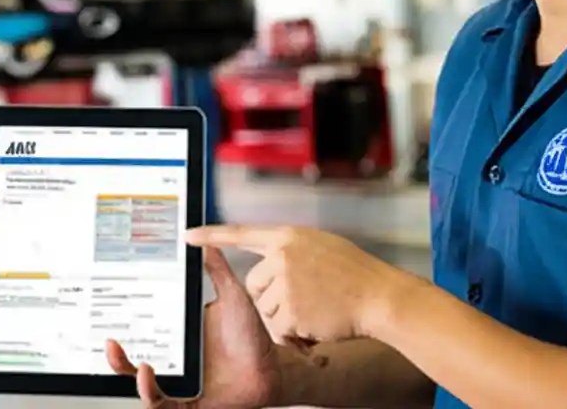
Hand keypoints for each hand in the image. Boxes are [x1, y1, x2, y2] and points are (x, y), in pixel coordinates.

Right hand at [107, 247, 280, 407]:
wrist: (274, 368)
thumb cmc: (253, 337)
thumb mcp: (232, 296)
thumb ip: (216, 270)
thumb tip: (202, 243)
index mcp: (180, 335)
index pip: (143, 331)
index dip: (124, 324)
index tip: (112, 309)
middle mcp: (175, 360)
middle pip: (133, 360)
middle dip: (114, 355)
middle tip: (107, 340)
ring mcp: (180, 383)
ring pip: (141, 383)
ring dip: (124, 370)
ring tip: (117, 353)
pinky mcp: (188, 403)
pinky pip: (162, 404)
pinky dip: (149, 392)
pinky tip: (146, 374)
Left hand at [186, 225, 413, 345]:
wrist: (379, 297)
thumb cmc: (355, 274)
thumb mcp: (320, 246)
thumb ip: (291, 249)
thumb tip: (269, 255)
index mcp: (288, 237)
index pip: (241, 234)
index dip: (212, 235)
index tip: (188, 235)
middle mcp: (282, 256)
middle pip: (254, 285)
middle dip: (271, 298)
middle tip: (304, 299)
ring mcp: (286, 282)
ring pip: (266, 310)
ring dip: (286, 317)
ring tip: (317, 309)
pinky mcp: (291, 309)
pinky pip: (280, 329)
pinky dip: (296, 333)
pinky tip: (318, 322)